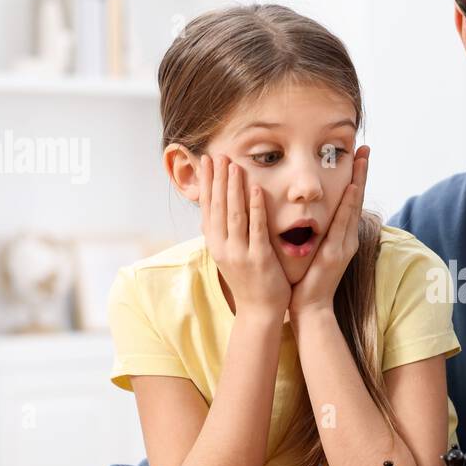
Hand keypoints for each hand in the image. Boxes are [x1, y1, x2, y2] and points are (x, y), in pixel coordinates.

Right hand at [200, 153, 289, 317]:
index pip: (208, 207)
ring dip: (233, 187)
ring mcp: (239, 253)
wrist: (259, 311)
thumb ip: (222, 235)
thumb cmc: (247, 281)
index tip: (206, 160)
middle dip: (217, 179)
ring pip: (234, 214)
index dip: (207, 183)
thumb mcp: (229, 256)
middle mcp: (222, 247)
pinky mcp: (258, 258)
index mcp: (215, 244)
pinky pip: (256, 228)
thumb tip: (211, 215)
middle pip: (218, 206)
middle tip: (217, 154)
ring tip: (233, 165)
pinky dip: (255, 207)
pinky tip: (255, 188)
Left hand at [289, 145, 368, 320]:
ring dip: (358, 181)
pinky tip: (351, 188)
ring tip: (361, 160)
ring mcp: (344, 245)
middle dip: (361, 173)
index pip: (349, 202)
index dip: (355, 178)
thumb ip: (316, 234)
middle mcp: (347, 238)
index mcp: (342, 237)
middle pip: (356, 199)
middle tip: (365, 149)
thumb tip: (310, 216)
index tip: (357, 157)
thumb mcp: (314, 252)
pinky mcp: (336, 253)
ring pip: (352, 207)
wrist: (310, 309)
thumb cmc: (307, 282)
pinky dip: (348, 205)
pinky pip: (342, 224)